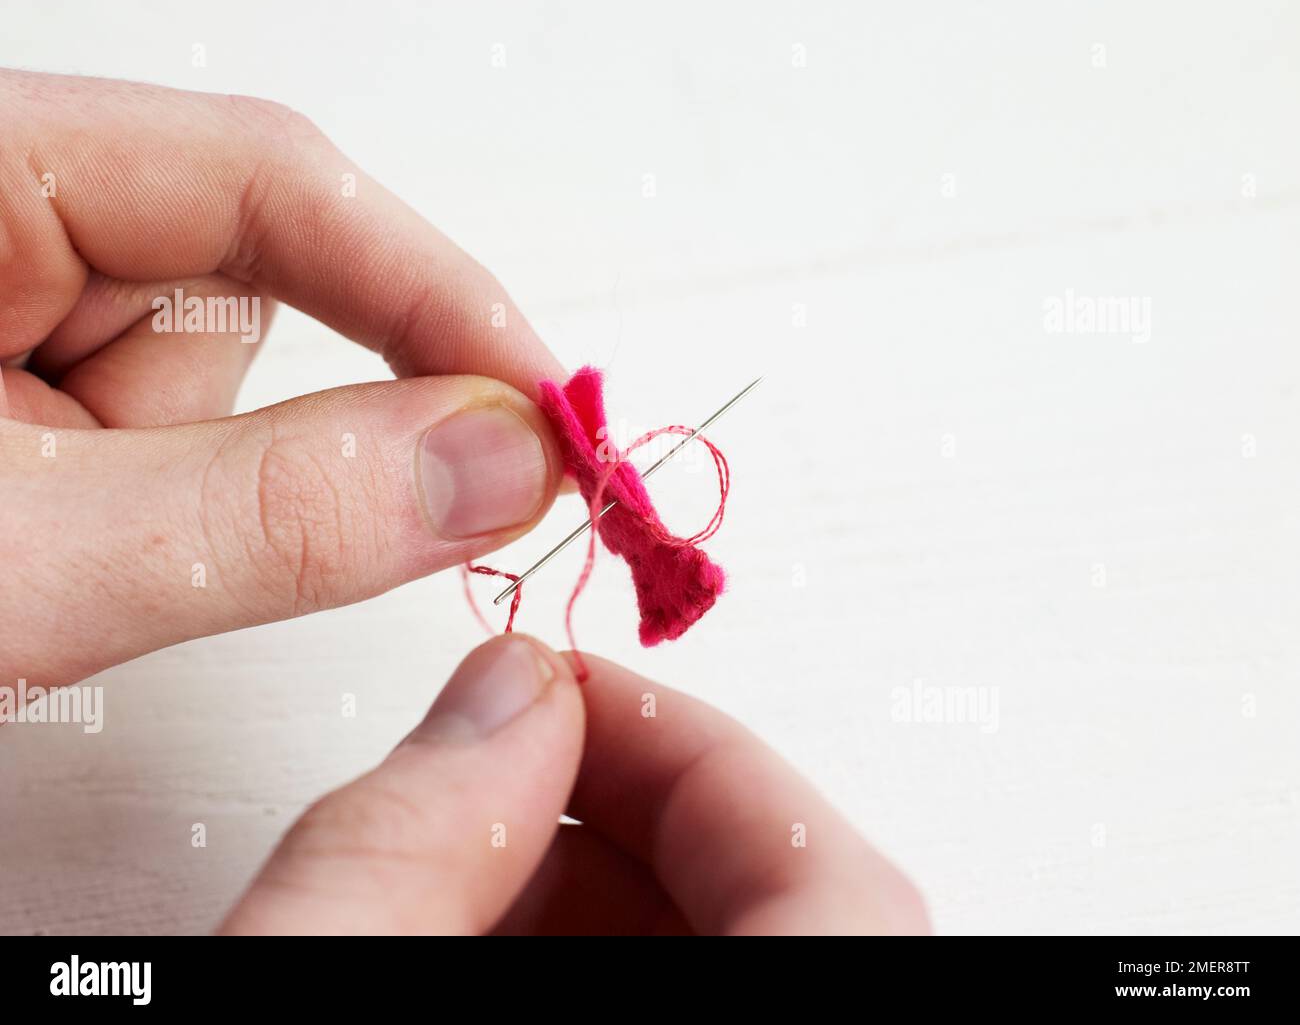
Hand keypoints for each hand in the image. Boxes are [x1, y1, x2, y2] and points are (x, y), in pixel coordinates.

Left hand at [0, 70, 564, 686]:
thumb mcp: (27, 562)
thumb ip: (272, 511)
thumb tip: (502, 465)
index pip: (271, 180)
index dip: (432, 294)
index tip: (545, 414)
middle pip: (245, 289)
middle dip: (269, 442)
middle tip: (234, 554)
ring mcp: (0, 308)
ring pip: (206, 386)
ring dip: (188, 496)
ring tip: (54, 572)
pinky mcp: (13, 393)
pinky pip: (160, 439)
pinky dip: (152, 519)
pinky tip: (52, 561)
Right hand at [219, 636, 929, 935]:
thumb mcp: (312, 992)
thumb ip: (403, 849)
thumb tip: (504, 693)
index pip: (827, 870)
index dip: (695, 750)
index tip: (574, 694)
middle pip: (787, 897)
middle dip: (628, 808)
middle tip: (501, 766)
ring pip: (724, 950)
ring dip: (592, 881)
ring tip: (457, 863)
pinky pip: (683, 994)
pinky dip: (583, 944)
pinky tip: (465, 929)